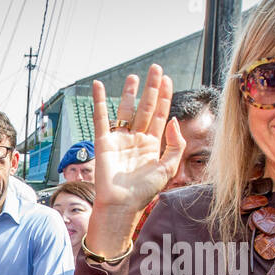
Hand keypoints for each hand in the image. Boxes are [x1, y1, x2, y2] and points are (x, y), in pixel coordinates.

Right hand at [84, 65, 185, 256]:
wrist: (122, 205)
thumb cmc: (144, 192)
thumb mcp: (168, 168)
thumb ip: (175, 144)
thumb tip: (172, 120)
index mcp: (152, 144)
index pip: (160, 114)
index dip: (164, 96)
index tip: (167, 78)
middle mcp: (136, 139)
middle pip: (145, 107)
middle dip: (151, 88)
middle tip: (155, 68)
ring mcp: (120, 140)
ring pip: (126, 110)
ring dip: (130, 93)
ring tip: (134, 76)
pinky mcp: (103, 142)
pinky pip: (101, 118)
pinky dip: (100, 101)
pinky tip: (99, 87)